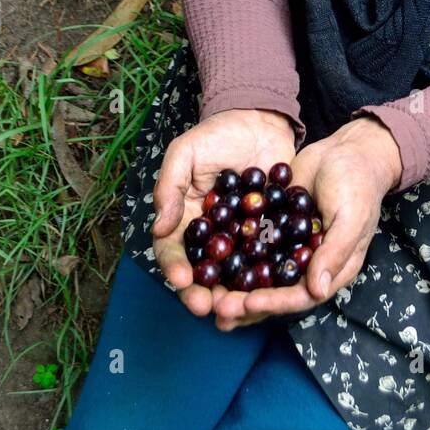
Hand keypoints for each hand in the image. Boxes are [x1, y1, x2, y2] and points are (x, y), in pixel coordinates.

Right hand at [151, 107, 296, 320]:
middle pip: (202, 271)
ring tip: (236, 308)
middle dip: (202, 293)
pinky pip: (268, 259)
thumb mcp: (185, 153)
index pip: (173, 250)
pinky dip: (268, 276)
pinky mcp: (270, 233)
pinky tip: (271, 290)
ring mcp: (241, 236)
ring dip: (233, 294)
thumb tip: (158, 227)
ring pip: (234, 273)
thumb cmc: (217, 134)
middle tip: (208, 307)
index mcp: (185, 218)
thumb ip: (169, 187)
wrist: (261, 120)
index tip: (181, 280)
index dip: (174, 267)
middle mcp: (211, 234)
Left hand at [213, 116, 402, 330]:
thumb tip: (316, 290)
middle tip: (217, 307)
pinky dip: (231, 253)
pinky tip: (207, 259)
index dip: (274, 302)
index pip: (300, 295)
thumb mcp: (352, 217)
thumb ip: (335, 253)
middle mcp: (305, 264)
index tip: (248, 302)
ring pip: (257, 273)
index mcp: (330, 269)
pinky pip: (250, 244)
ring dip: (234, 286)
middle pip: (273, 291)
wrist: (347, 149)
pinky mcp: (272, 227)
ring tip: (206, 297)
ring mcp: (287, 246)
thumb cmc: (358, 184)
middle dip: (246, 302)